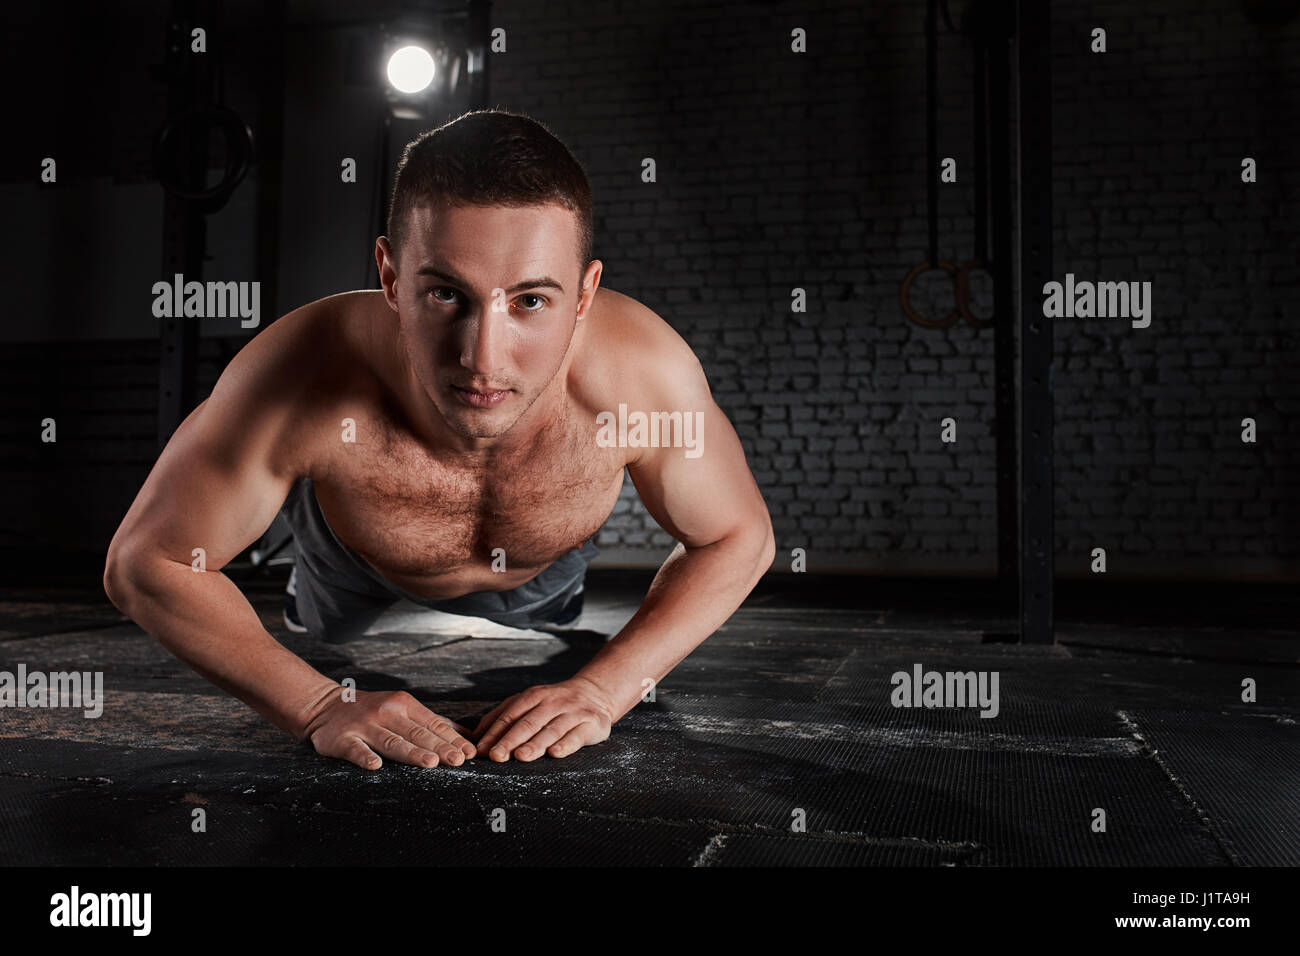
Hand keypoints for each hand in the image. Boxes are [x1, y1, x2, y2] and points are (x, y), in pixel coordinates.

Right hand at [302, 688, 476, 769]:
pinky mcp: (343, 739)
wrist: (326, 706)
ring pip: (392, 741)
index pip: (433, 724)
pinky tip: (375, 766)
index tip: (469, 753)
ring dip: (411, 752)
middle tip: (457, 760)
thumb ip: (432, 722)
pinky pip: (355, 749)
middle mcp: (386, 712)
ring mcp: (365, 726)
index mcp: (404, 705)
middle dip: (439, 747)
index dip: (452, 739)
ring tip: (430, 763)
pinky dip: (365, 756)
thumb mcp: (403, 708)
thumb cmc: (373, 710)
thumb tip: (467, 736)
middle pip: (417, 733)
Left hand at [473, 677, 614, 761]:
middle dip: (511, 740)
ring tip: (521, 756)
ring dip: (535, 744)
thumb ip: (503, 716)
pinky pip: (577, 735)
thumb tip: (474, 737)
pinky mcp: (591, 723)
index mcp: (534, 696)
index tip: (482, 750)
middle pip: (529, 722)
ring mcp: (573, 712)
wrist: (596, 693)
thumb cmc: (555, 704)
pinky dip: (566, 744)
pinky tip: (555, 753)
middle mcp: (553, 701)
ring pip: (552, 729)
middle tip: (496, 756)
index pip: (511, 715)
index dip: (495, 733)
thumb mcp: (529, 702)